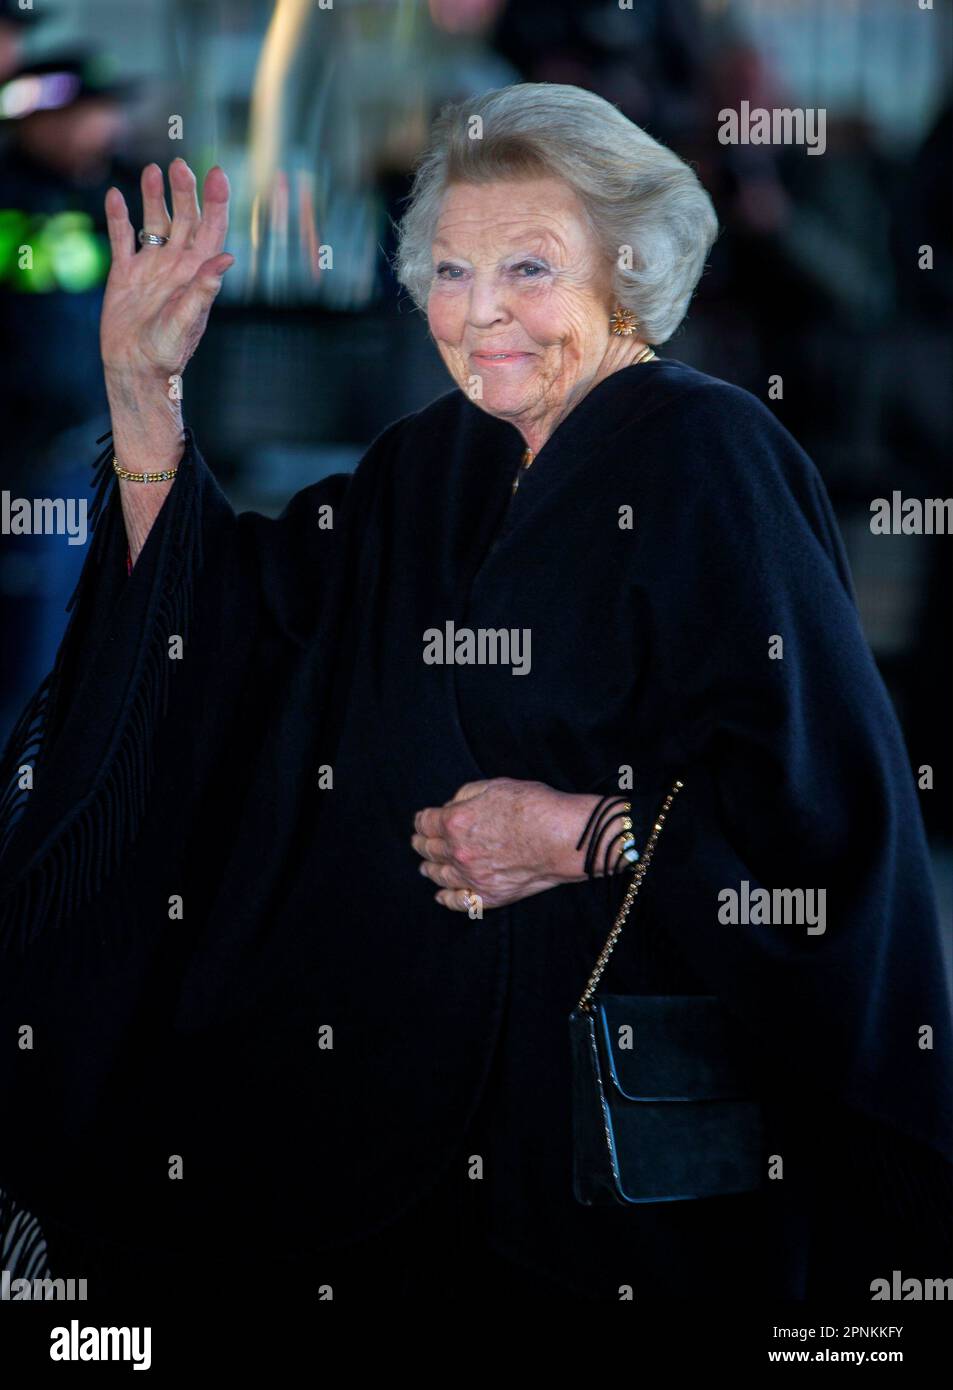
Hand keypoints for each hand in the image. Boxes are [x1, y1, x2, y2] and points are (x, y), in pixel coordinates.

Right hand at [101, 159, 233, 379]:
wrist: (136, 368)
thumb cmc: (168, 350)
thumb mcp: (188, 319)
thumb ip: (205, 288)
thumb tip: (227, 258)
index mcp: (197, 273)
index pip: (211, 229)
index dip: (216, 201)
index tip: (217, 173)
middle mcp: (176, 265)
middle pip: (184, 219)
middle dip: (183, 192)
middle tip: (179, 165)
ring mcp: (151, 267)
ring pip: (154, 223)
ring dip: (154, 197)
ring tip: (152, 170)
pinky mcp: (125, 274)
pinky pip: (122, 239)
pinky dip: (119, 218)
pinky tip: (115, 196)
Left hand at [412, 778, 589, 912]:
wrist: (563, 838)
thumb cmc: (535, 807)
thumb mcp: (495, 786)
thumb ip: (466, 795)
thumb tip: (453, 806)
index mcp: (456, 822)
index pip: (426, 822)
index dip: (421, 821)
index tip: (421, 821)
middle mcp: (459, 852)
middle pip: (430, 849)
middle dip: (421, 844)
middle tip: (418, 843)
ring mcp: (473, 877)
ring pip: (440, 876)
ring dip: (429, 869)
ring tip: (425, 867)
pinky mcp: (491, 895)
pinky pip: (460, 902)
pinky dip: (447, 899)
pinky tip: (441, 896)